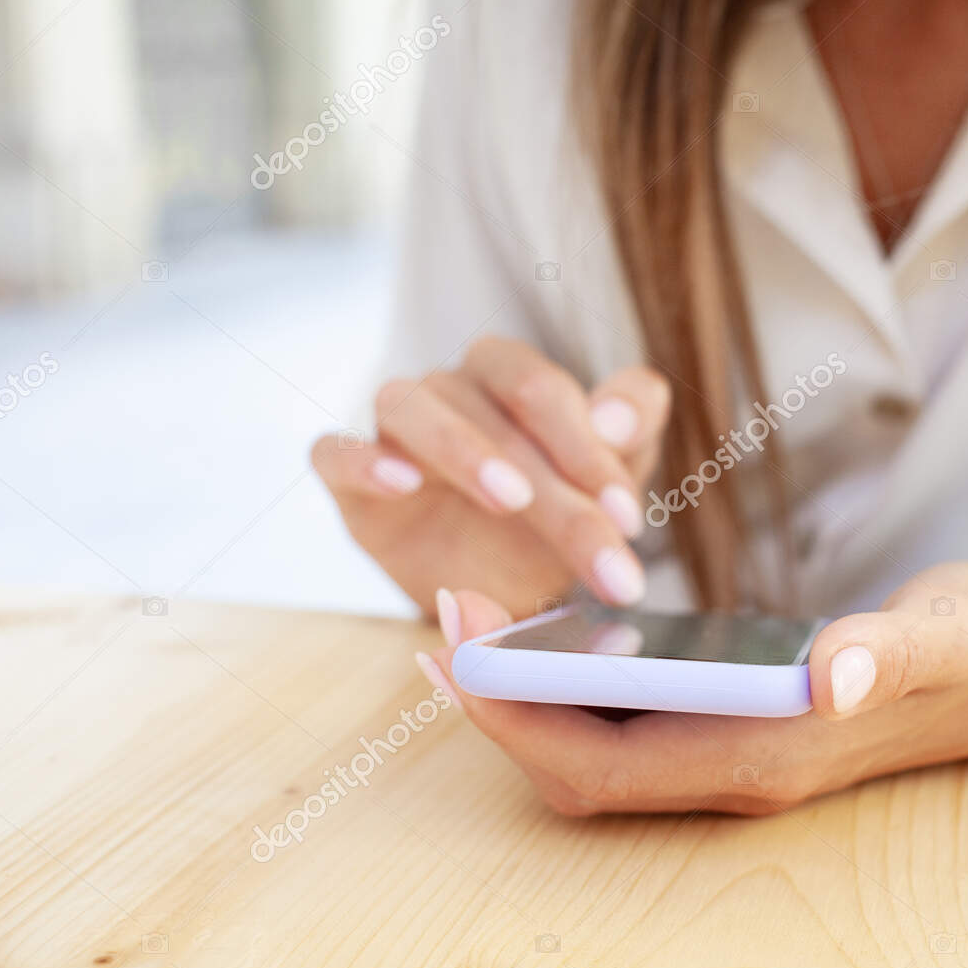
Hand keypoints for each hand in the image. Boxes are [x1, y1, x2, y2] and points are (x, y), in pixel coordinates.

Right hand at [313, 337, 669, 619]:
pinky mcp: (348, 480)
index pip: (542, 387)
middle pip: (494, 406)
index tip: (627, 517)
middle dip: (556, 482)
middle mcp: (448, 389)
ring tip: (513, 498)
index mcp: (507, 375)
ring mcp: (392, 430)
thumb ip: (633, 426)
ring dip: (465, 447)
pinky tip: (403, 482)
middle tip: (604, 542)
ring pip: (411, 406)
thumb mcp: (610, 477)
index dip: (588, 447)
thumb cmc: (552, 517)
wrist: (491, 591)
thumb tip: (618, 420)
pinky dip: (362, 460)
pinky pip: (334, 451)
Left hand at [414, 563, 967, 813]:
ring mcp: (727, 757)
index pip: (599, 765)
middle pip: (575, 768)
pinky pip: (624, 726)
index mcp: (760, 756)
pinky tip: (549, 630)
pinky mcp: (729, 728)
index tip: (456, 645)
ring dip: (524, 698)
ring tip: (473, 622)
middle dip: (496, 704)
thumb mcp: (942, 631)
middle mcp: (729, 772)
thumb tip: (832, 670)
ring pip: (592, 751)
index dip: (514, 717)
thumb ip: (888, 651)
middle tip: (444, 616)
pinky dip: (570, 688)